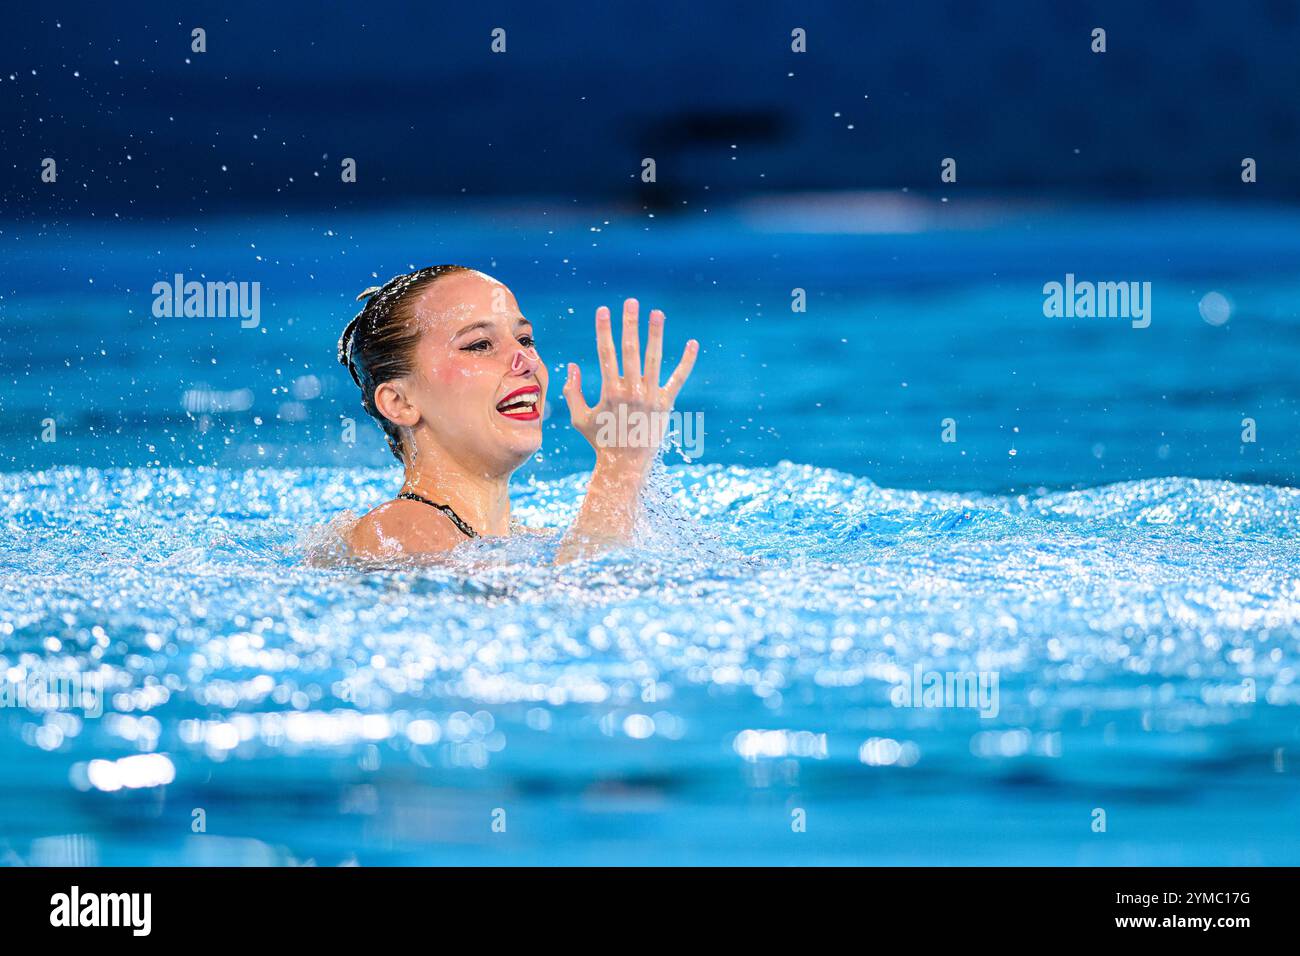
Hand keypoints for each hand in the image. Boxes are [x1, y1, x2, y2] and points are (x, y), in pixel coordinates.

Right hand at [562, 298, 697, 474]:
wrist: (625, 466)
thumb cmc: (600, 441)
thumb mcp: (579, 418)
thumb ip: (572, 391)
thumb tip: (572, 366)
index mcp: (609, 392)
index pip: (605, 353)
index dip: (603, 330)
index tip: (603, 310)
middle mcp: (631, 392)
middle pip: (630, 350)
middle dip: (630, 324)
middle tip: (631, 301)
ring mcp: (650, 398)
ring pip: (654, 359)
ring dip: (656, 334)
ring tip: (657, 313)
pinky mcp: (666, 405)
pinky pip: (678, 379)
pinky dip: (686, 362)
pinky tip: (693, 344)